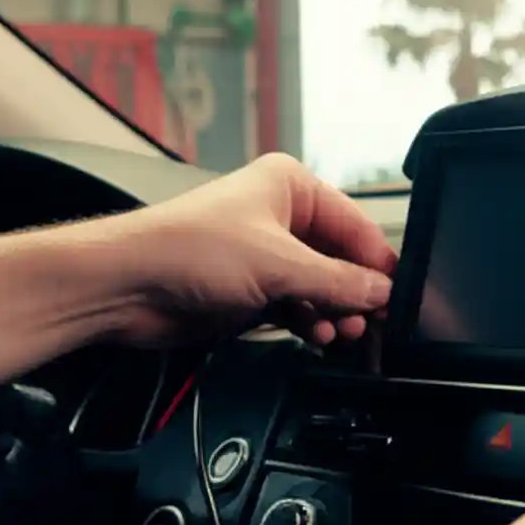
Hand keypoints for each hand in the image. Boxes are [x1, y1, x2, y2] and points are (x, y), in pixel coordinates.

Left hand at [104, 154, 396, 345]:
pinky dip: (312, 322)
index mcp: (291, 188)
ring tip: (344, 332)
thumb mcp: (279, 264)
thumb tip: (382, 292)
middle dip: (357, 293)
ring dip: (335, 312)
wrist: (126, 286)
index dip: (378, 263)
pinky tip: (320, 335)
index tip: (398, 296)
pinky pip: (300, 306)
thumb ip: (339, 282)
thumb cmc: (185, 249)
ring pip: (323, 287)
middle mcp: (281, 217)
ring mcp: (267, 256)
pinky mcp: (252, 290)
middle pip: (341, 259)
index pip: (356, 226)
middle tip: (374, 321)